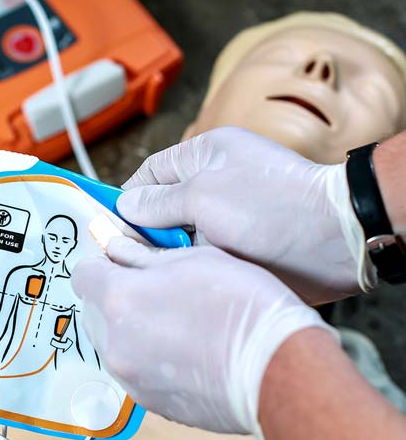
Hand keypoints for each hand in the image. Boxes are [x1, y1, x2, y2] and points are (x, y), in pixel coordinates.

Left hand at [72, 238, 333, 436]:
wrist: (278, 370)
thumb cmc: (243, 305)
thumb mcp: (194, 260)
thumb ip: (143, 256)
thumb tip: (116, 248)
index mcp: (119, 300)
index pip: (83, 275)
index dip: (102, 266)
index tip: (121, 264)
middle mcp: (114, 343)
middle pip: (93, 312)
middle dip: (113, 299)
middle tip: (153, 291)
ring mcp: (130, 377)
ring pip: (111, 344)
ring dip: (128, 331)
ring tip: (174, 323)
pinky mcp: (150, 403)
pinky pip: (133, 372)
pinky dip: (147, 360)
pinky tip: (183, 351)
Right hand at [118, 127, 374, 304]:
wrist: (334, 243)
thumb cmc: (273, 206)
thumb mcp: (203, 196)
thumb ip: (158, 203)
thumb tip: (125, 206)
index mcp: (204, 156)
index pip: (149, 174)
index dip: (126, 199)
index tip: (105, 226)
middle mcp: (212, 185)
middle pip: (160, 209)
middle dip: (144, 232)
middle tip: (124, 257)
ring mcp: (225, 219)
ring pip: (177, 239)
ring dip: (167, 255)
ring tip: (152, 273)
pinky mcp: (235, 250)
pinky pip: (198, 259)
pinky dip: (187, 269)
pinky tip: (177, 282)